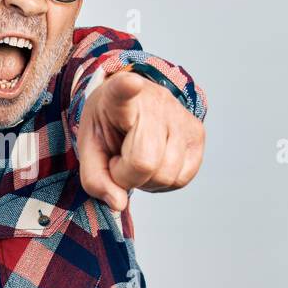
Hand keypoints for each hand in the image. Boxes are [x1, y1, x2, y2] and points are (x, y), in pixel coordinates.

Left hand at [76, 70, 205, 211]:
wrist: (133, 108)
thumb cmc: (108, 127)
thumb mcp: (89, 148)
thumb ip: (94, 179)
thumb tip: (119, 204)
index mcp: (119, 98)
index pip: (124, 91)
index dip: (127, 89)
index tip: (129, 83)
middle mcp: (156, 102)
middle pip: (144, 162)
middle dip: (126, 176)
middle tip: (118, 160)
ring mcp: (181, 117)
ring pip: (166, 175)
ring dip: (146, 180)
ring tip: (136, 158)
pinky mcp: (198, 134)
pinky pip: (181, 179)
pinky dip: (163, 182)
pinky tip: (154, 163)